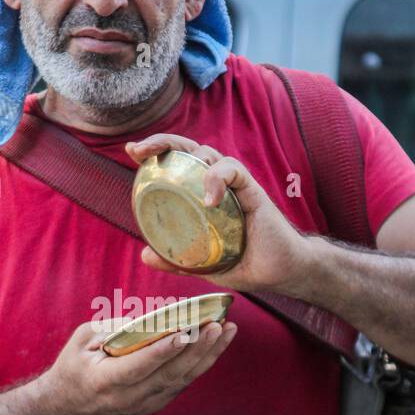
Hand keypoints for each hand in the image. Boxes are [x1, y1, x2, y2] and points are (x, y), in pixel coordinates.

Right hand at [35, 316, 237, 414]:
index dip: (161, 351)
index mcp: (105, 381)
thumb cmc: (74, 365)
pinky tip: (217, 343)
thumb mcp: (83, 339)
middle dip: (196, 349)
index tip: (183, 333)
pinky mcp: (157, 404)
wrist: (69, 406)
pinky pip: (183, 382)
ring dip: (208, 354)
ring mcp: (146, 405)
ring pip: (183, 380)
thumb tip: (153, 318)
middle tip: (215, 324)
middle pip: (169, 375)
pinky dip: (202, 362)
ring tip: (226, 330)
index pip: (138, 367)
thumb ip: (115, 328)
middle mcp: (128, 398)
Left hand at [125, 133, 313, 293]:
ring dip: (188, 155)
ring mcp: (236, 185)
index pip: (178, 164)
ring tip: (171, 169)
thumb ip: (177, 260)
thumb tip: (144, 255)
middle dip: (162, 143)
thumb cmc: (247, 262)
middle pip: (189, 150)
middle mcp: (218, 184)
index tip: (133, 152)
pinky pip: (234, 171)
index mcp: (204, 195)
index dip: (156, 153)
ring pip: (210, 154)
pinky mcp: (253, 190)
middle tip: (138, 150)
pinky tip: (210, 199)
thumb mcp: (204, 265)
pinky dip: (219, 178)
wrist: (282, 272)